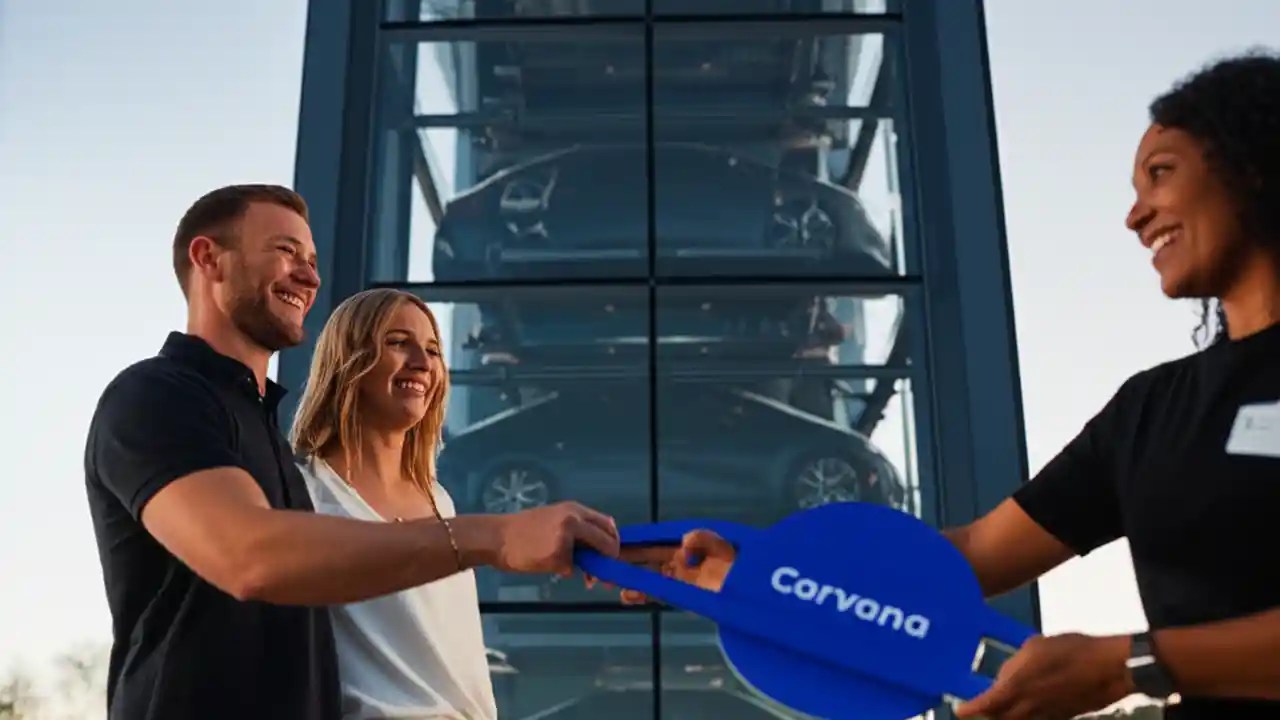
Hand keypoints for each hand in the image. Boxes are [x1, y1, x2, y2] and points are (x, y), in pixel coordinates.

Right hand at [491, 502, 619, 575]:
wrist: (499, 538)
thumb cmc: (525, 529)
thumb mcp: (554, 517)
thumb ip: (578, 526)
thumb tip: (602, 543)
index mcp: (574, 509)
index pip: (608, 524)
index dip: (612, 541)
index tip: (610, 554)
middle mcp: (573, 520)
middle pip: (607, 541)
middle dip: (609, 558)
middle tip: (605, 571)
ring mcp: (566, 538)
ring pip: (590, 558)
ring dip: (589, 569)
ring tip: (581, 573)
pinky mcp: (557, 557)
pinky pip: (570, 569)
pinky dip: (564, 571)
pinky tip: (548, 565)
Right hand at [603, 529, 736, 603]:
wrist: (755, 590)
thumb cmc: (741, 563)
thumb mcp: (723, 545)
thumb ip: (703, 540)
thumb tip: (684, 545)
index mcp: (682, 545)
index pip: (650, 542)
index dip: (630, 542)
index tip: (609, 542)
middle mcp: (676, 561)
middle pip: (642, 559)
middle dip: (621, 561)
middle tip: (598, 563)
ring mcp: (677, 579)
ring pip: (644, 577)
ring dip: (626, 578)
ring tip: (607, 580)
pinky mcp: (681, 595)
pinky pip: (655, 593)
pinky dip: (640, 594)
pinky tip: (627, 594)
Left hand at [954, 633, 1133, 719]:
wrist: (1110, 669)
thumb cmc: (1072, 650)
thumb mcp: (1037, 646)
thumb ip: (1017, 664)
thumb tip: (1007, 676)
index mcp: (1018, 686)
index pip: (988, 703)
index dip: (971, 710)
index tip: (960, 711)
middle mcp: (1029, 706)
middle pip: (1000, 718)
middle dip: (988, 716)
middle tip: (979, 709)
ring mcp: (1047, 715)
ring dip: (1006, 716)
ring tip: (999, 708)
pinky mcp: (1063, 718)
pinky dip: (1026, 716)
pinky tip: (1026, 707)